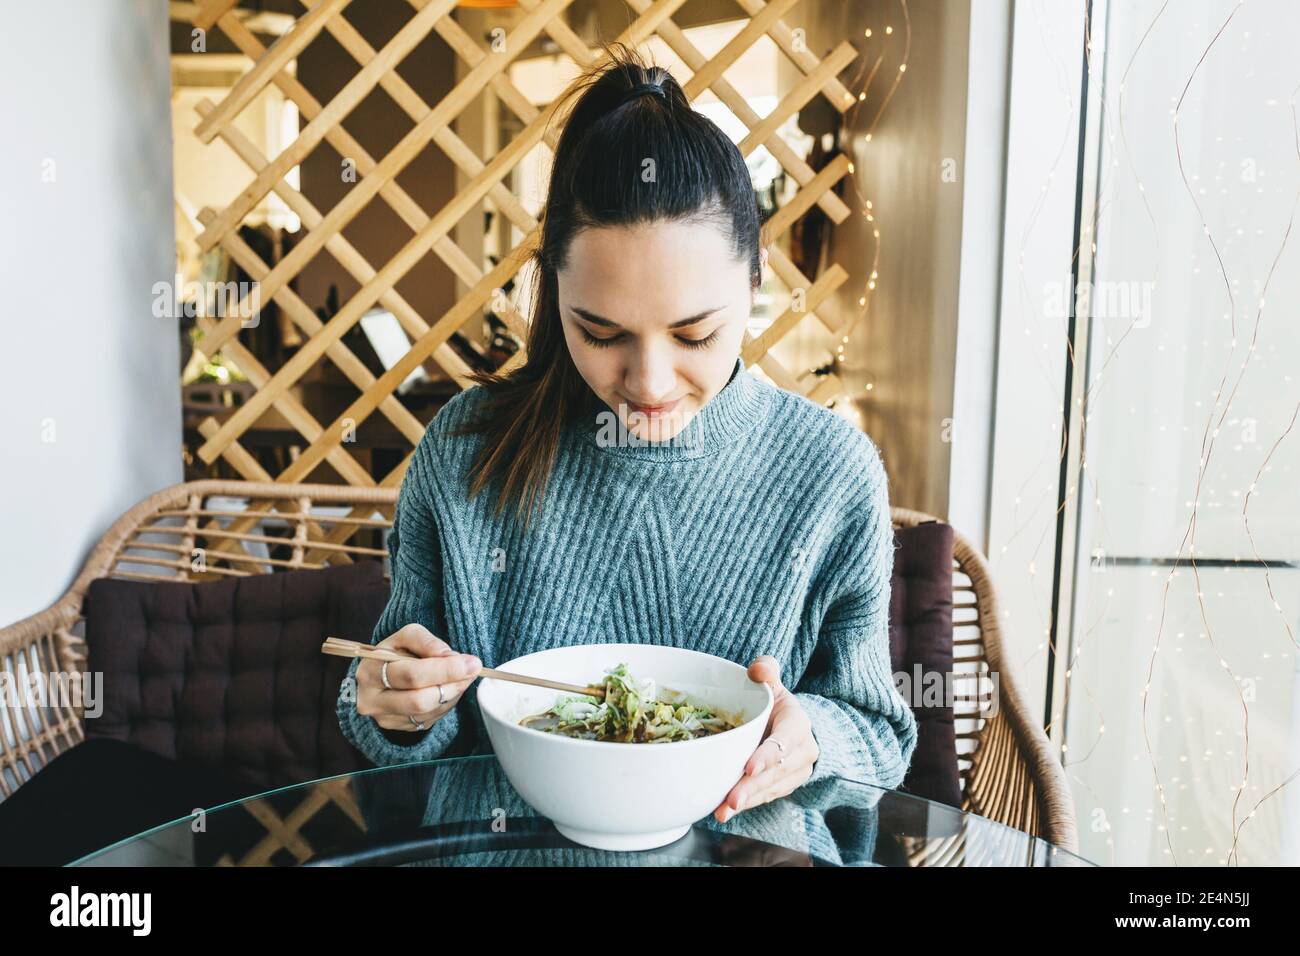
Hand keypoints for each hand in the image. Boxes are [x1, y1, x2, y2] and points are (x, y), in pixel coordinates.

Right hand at [354, 624, 481, 732]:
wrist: (380, 675)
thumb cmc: (395, 653)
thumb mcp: (406, 637)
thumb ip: (427, 642)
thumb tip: (450, 657)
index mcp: (370, 672)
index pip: (411, 675)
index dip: (445, 670)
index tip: (471, 662)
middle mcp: (372, 700)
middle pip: (419, 700)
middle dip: (452, 685)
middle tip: (473, 670)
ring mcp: (385, 718)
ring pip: (428, 712)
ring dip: (452, 694)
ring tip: (462, 676)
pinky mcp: (399, 728)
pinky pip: (430, 720)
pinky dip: (446, 703)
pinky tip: (448, 688)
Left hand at [713, 655, 817, 823]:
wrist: (791, 727)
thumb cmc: (776, 704)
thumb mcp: (773, 684)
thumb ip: (766, 671)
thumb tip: (758, 669)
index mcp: (798, 724)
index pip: (785, 740)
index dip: (768, 755)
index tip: (749, 767)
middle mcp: (803, 752)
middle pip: (776, 771)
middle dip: (753, 787)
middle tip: (731, 799)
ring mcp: (796, 773)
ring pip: (771, 789)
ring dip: (747, 801)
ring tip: (722, 811)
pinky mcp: (785, 786)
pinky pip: (766, 797)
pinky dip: (747, 804)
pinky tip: (726, 811)